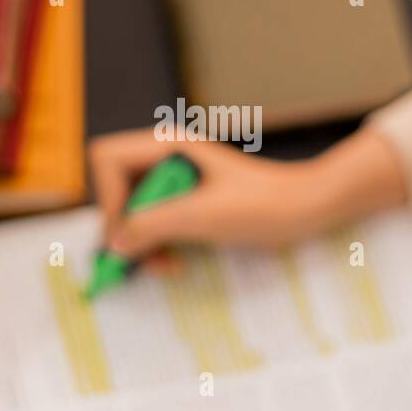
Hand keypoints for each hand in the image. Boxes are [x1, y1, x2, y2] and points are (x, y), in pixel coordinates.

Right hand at [88, 131, 328, 256]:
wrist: (304, 210)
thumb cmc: (261, 204)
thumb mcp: (201, 216)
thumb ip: (151, 225)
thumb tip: (113, 244)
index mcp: (165, 144)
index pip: (107, 159)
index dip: (109, 197)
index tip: (128, 231)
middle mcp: (163, 157)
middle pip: (114, 189)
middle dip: (124, 228)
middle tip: (139, 261)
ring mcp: (173, 180)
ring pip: (131, 212)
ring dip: (140, 244)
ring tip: (164, 266)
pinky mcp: (184, 203)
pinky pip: (152, 224)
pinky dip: (156, 246)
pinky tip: (175, 262)